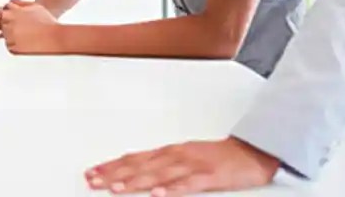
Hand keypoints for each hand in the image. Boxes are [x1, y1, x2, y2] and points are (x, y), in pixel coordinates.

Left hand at [0, 0, 61, 53]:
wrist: (55, 37)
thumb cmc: (47, 22)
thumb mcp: (34, 6)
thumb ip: (20, 3)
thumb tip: (11, 2)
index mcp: (12, 12)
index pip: (3, 11)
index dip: (10, 15)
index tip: (16, 18)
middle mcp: (8, 24)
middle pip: (2, 23)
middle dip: (10, 25)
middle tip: (24, 28)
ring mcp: (10, 37)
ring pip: (5, 35)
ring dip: (12, 35)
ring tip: (28, 35)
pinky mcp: (13, 48)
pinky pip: (10, 45)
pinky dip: (16, 45)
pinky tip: (28, 42)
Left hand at [86, 136, 279, 195]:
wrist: (252, 151)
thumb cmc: (217, 157)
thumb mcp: (185, 158)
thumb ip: (162, 166)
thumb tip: (135, 174)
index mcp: (168, 152)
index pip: (133, 159)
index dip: (111, 166)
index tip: (92, 173)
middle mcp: (176, 156)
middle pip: (140, 165)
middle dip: (114, 174)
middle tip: (93, 181)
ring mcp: (193, 165)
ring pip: (159, 174)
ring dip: (136, 181)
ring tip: (117, 188)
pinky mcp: (211, 176)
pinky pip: (190, 184)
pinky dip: (173, 189)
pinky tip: (159, 194)